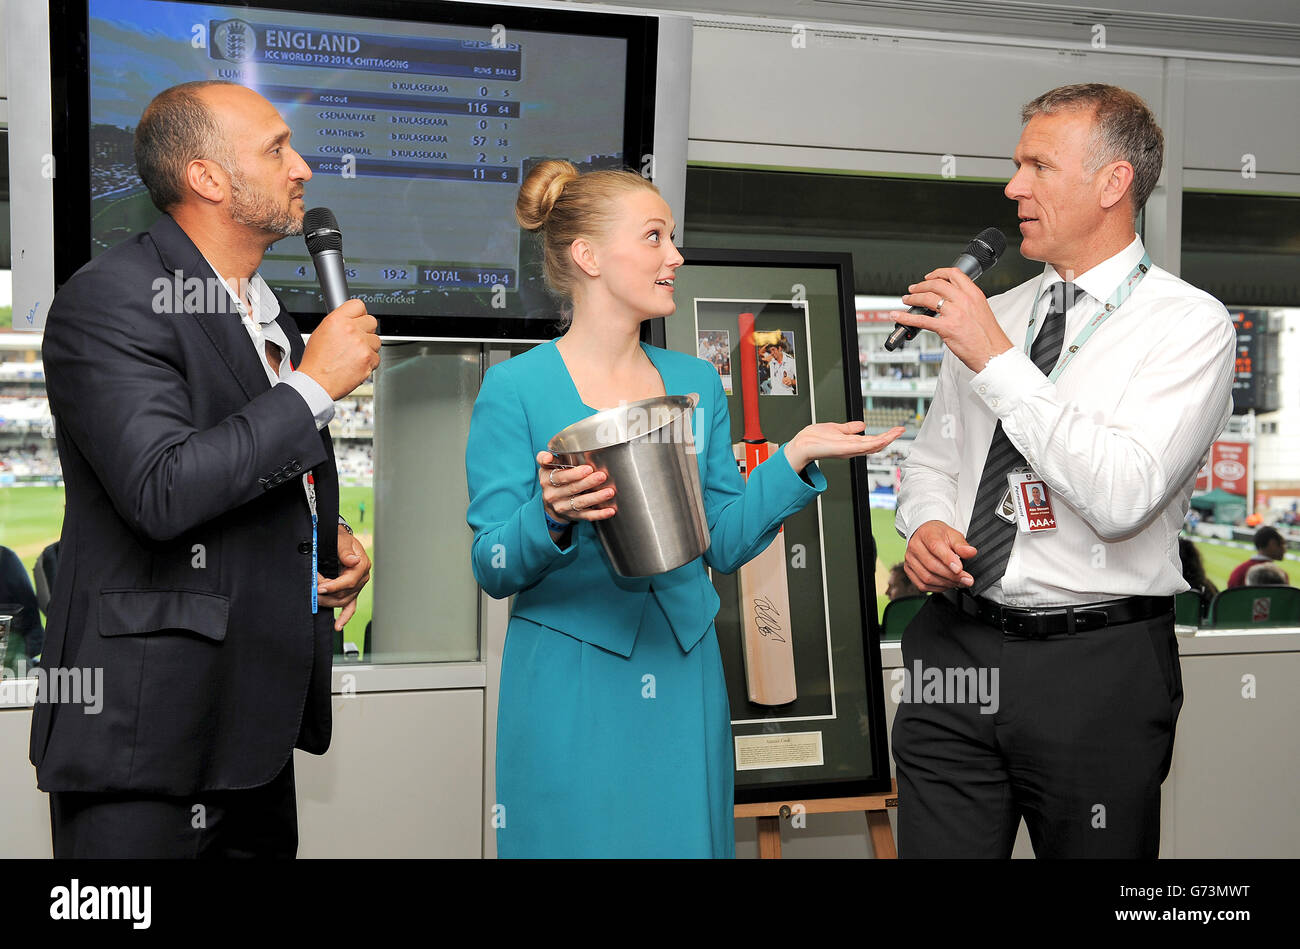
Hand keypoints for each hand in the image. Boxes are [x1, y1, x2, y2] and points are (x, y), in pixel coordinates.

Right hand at [298, 299, 380, 399]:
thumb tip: (350, 320)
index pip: (358, 305)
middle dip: (366, 330)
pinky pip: (377, 357)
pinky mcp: (369, 359)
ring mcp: (362, 344)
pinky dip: (369, 362)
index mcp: (337, 320)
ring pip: (376, 340)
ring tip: (353, 355)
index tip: (359, 319)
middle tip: (356, 341)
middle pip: (372, 321)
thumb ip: (339, 323)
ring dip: (368, 347)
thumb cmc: (316, 361)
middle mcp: (351, 330)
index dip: (359, 313)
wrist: (317, 382)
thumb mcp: (321, 332)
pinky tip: (356, 365)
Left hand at [319, 528, 370, 630]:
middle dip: (327, 593)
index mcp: (362, 565)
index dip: (333, 586)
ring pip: (344, 601)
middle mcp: (362, 577)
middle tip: (313, 588)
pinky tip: (338, 625)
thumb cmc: (339, 539)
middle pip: (345, 594)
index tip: (319, 587)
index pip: (349, 582)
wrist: (338, 540)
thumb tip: (353, 561)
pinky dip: (345, 617)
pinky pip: (350, 607)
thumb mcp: (341, 540)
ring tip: (316, 597)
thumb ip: (345, 551)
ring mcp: (357, 586)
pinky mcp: (351, 592)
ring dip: (329, 601)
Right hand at [536, 451, 616, 533]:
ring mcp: (562, 507)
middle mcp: (552, 495)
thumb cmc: (553, 479)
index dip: (574, 473)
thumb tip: (548, 456)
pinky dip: (599, 514)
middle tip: (602, 476)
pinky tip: (610, 510)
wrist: (550, 505)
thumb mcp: (546, 467)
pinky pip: (587, 516)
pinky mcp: (573, 516)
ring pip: (580, 502)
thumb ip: (546, 458)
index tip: (588, 468)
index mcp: (547, 480)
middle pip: (572, 488)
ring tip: (609, 492)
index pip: (560, 476)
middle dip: (589, 482)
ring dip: (596, 497)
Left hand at [784, 422, 904, 472]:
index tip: (896, 429)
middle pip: (875, 444)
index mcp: (851, 443)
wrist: (801, 445)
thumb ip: (849, 428)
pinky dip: (874, 443)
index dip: (885, 436)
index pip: (872, 441)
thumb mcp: (836, 429)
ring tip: (897, 432)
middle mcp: (851, 448)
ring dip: (886, 439)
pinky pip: (862, 446)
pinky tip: (882, 439)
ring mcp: (848, 450)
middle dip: (890, 437)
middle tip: (902, 430)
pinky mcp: (843, 450)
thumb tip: (862, 425)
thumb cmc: (814, 438)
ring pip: (872, 445)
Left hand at [891, 267, 1013, 372]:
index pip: (954, 274)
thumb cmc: (989, 338)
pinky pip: (921, 320)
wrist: (994, 354)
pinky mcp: (946, 328)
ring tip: (906, 300)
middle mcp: (964, 301)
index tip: (929, 277)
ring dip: (913, 298)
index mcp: (974, 294)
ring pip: (927, 298)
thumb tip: (949, 303)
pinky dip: (906, 317)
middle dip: (921, 285)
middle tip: (913, 289)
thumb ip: (966, 304)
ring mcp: (955, 313)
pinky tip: (898, 316)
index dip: (938, 273)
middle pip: (937, 284)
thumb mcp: (981, 311)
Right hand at [904, 520, 976, 591]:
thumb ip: (962, 545)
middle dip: (952, 576)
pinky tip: (947, 584)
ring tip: (958, 582)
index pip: (935, 547)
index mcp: (926, 534)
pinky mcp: (909, 571)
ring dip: (946, 583)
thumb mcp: (953, 535)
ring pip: (927, 578)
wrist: (925, 535)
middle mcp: (914, 547)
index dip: (948, 559)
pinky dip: (937, 588)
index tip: (960, 569)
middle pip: (932, 566)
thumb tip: (971, 552)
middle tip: (966, 579)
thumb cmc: (939, 535)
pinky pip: (922, 585)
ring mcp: (910, 560)